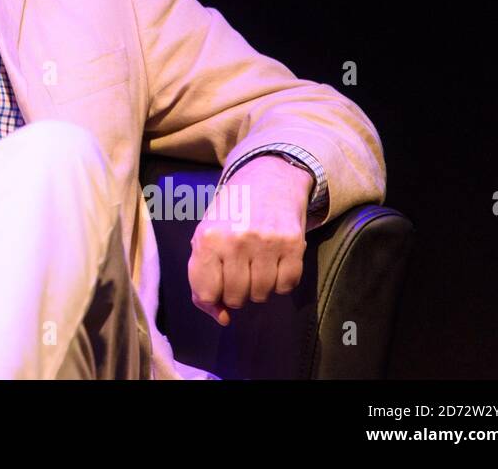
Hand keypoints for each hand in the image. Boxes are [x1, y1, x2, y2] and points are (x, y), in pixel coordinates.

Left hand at [187, 155, 311, 325]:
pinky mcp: (294, 244)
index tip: (217, 287)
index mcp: (207, 238)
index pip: (206, 293)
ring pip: (261, 295)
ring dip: (258, 287)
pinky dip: (281, 281)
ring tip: (255, 264)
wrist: (267, 179)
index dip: (211, 298)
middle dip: (235, 291)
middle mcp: (236, 240)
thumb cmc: (231, 213)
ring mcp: (267, 243)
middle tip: (238, 270)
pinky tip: (274, 262)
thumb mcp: (205, 236)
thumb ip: (203, 277)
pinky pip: (287, 286)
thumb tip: (222, 318)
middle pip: (236, 298)